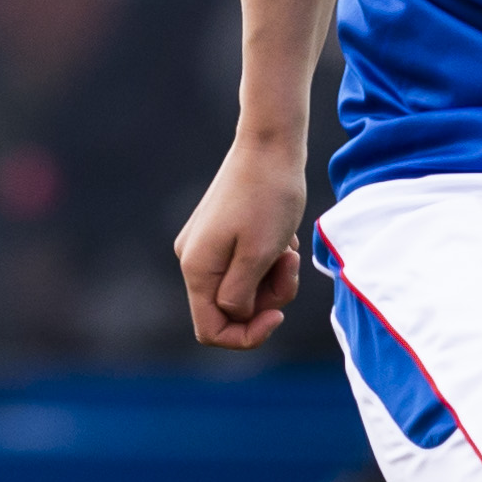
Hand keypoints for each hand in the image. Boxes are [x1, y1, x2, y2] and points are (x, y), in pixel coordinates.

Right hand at [175, 137, 311, 349]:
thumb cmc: (269, 197)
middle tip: (289, 266)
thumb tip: (234, 313)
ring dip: (271, 279)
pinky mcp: (219, 236)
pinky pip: (245, 269)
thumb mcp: (260, 254)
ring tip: (287, 249)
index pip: (211, 331)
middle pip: (230, 311)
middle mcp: (192, 261)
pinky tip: (281, 238)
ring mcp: (204, 247)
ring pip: (242, 290)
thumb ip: (240, 295)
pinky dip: (267, 263)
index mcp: (197, 269)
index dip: (247, 335)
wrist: (270, 145)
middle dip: (267, 299)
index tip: (279, 315)